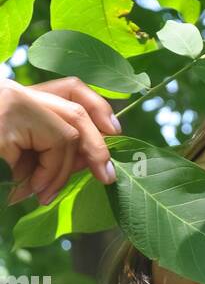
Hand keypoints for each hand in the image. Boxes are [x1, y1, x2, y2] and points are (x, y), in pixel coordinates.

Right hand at [0, 75, 122, 207]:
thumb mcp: (17, 157)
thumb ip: (45, 152)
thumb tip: (89, 162)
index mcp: (16, 99)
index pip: (69, 89)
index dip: (98, 107)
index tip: (115, 131)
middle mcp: (14, 92)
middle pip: (76, 105)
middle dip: (97, 143)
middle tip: (107, 177)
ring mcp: (12, 100)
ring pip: (68, 132)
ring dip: (62, 170)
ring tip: (40, 194)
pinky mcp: (9, 115)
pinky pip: (53, 145)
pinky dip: (48, 172)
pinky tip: (24, 188)